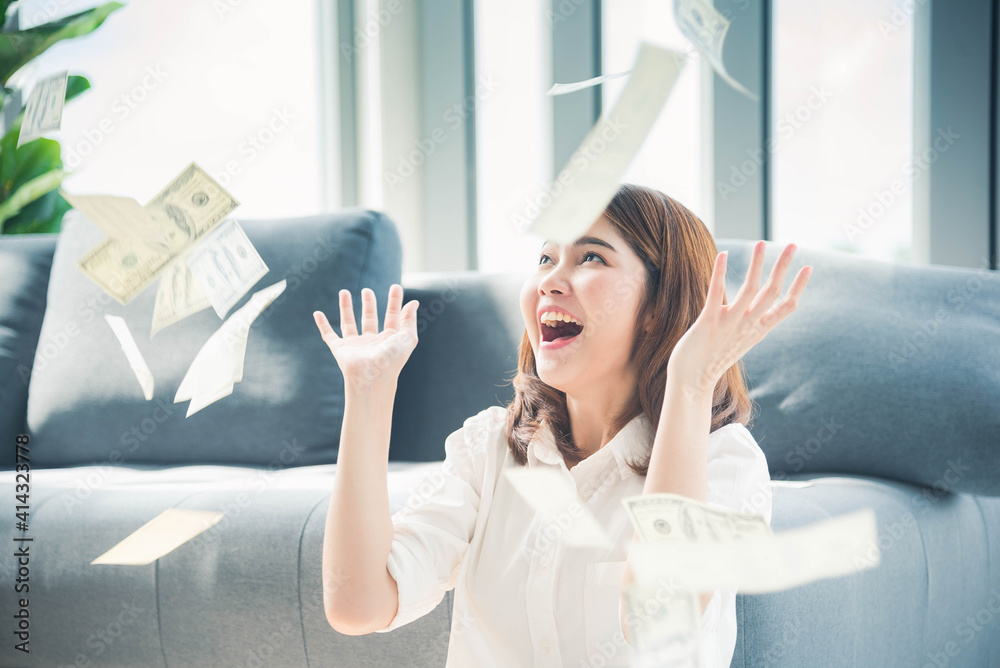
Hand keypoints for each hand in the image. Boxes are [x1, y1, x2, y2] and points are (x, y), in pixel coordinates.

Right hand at [313, 284, 419, 386]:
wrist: (372, 378)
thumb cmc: (392, 360)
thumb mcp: (407, 338)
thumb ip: (409, 320)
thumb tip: (414, 303)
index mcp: (389, 340)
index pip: (392, 317)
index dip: (394, 302)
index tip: (395, 287)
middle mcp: (372, 342)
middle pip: (370, 318)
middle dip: (369, 304)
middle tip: (367, 290)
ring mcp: (355, 345)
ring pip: (349, 323)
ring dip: (346, 308)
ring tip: (343, 292)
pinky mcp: (340, 349)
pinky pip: (329, 335)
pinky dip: (322, 325)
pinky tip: (317, 314)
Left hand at [668, 241, 811, 393]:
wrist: (692, 381)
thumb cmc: (713, 358)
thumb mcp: (739, 339)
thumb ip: (748, 321)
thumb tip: (753, 304)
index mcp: (757, 330)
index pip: (786, 307)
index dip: (798, 287)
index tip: (808, 267)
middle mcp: (747, 326)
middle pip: (772, 292)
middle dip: (783, 267)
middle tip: (793, 244)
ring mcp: (729, 324)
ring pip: (749, 289)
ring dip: (756, 264)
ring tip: (761, 243)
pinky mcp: (708, 323)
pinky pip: (716, 294)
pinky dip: (719, 273)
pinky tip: (721, 254)